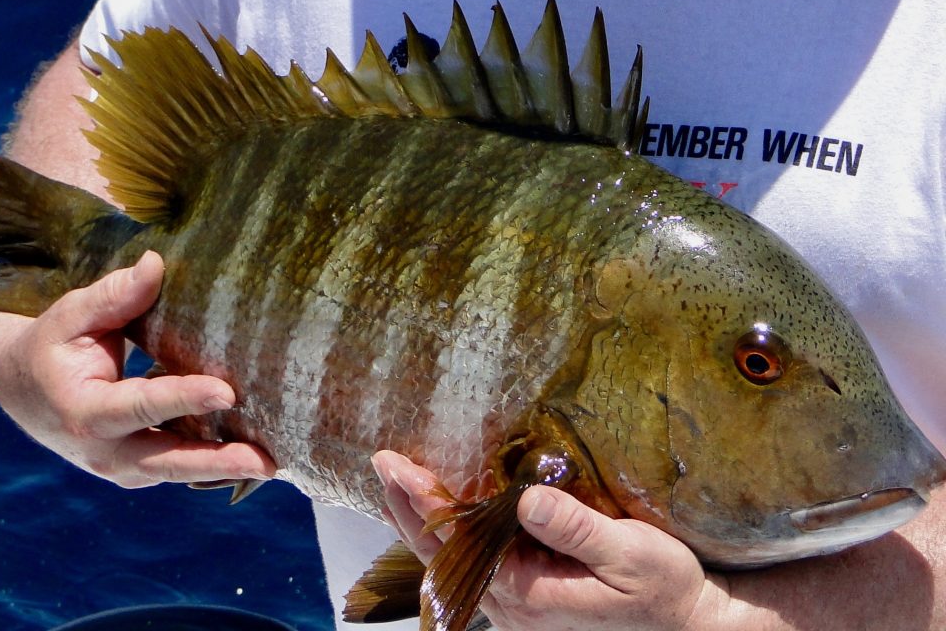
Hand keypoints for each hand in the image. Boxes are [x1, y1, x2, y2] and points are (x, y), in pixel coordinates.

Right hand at [0, 251, 274, 486]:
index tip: (226, 392)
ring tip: (273, 462)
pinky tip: (256, 455)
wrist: (21, 389)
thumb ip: (112, 295)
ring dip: (224, 469)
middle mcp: (103, 450)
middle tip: (265, 460)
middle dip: (217, 461)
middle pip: (166, 460)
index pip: (142, 406)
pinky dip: (216, 465)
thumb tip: (155, 263)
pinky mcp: (139, 469)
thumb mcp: (70, 315)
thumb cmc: (52, 344)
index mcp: (83, 412)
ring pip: (178, 471)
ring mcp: (122, 467)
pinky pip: (180, 468)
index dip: (184, 399)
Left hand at [373, 450, 726, 630]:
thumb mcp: (628, 555)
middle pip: (443, 552)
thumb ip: (575, 529)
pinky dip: (456, 525)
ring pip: (455, 554)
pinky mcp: (530, 584)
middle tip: (385, 461)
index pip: (457, 545)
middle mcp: (512, 600)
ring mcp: (518, 596)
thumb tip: (526, 500)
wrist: (690, 619)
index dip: (423, 503)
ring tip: (401, 478)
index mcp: (527, 593)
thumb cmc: (665, 588)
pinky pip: (478, 554)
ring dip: (427, 515)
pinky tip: (448, 502)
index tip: (398, 467)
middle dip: (409, 505)